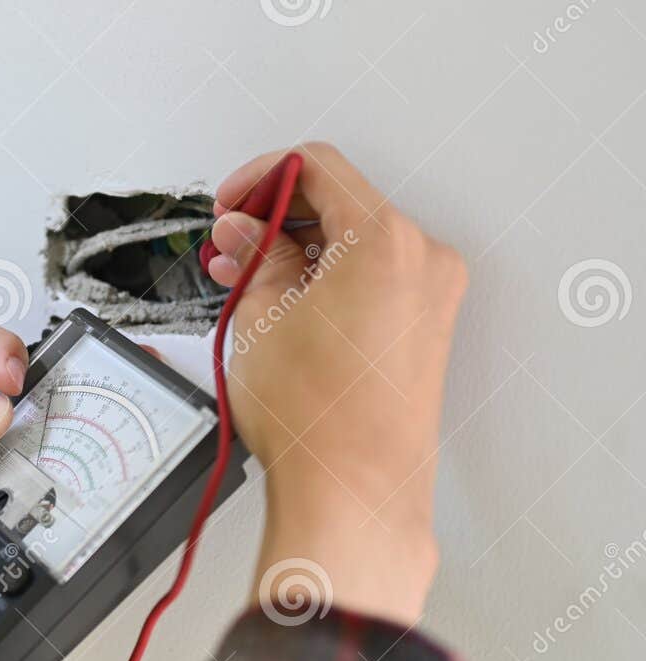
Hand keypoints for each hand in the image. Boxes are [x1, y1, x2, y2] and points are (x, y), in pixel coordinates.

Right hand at [206, 143, 466, 623]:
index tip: (231, 203)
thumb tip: (245, 233)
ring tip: (245, 279)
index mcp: (384, 240)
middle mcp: (421, 260)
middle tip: (230, 244)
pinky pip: (371, 278)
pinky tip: (281, 302)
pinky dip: (326, 279)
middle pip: (339, 204)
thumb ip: (253, 255)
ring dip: (297, 251)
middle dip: (275, 218)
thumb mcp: (259, 317)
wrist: (353, 491)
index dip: (260, 179)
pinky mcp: (424, 327)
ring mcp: (430, 295)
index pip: (316, 169)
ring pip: (353, 244)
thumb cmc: (316, 419)